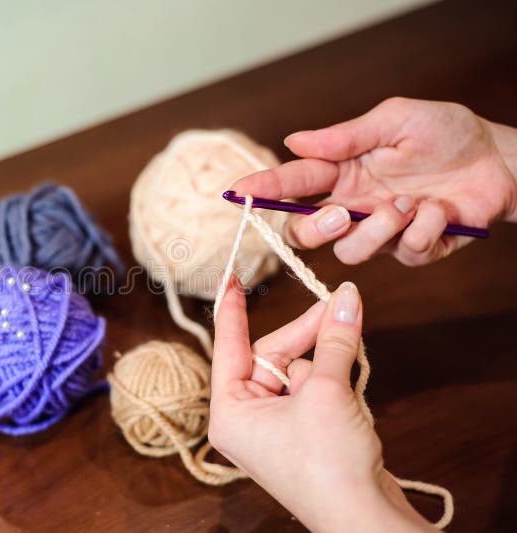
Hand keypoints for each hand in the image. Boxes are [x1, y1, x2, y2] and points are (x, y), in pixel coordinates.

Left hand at [209, 277, 433, 531]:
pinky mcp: (303, 434)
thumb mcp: (327, 391)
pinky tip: (349, 389)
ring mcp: (275, 428)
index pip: (229, 348)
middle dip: (306, 335)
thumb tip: (346, 296)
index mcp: (230, 413)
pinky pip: (312, 391)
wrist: (364, 520)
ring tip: (346, 366)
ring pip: (298, 372)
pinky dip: (331, 382)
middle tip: (337, 305)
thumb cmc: (329, 465)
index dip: (231, 311)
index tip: (229, 280)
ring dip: (325, 364)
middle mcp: (246, 420)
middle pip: (272, 356)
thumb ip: (333, 340)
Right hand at [232, 97, 516, 265]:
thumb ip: (344, 136)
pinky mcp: (412, 250)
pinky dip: (424, 228)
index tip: (238, 192)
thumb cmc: (446, 133)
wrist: (500, 159)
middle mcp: (353, 205)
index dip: (263, 189)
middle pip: (305, 233)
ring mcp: (381, 230)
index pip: (292, 185)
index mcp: (342, 173)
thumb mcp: (394, 120)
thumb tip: (293, 141)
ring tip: (412, 201)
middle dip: (314, 229)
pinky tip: (441, 209)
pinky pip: (403, 254)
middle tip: (340, 213)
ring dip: (380, 227)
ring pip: (350, 252)